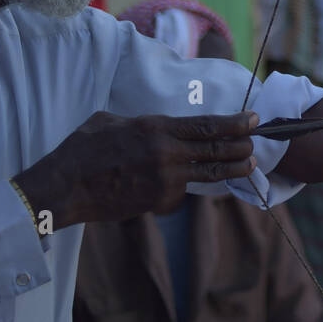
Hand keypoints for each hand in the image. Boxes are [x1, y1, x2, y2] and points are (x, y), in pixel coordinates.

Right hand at [15, 110, 258, 228]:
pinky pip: (180, 191)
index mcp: (156, 128)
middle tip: (256, 143)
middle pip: (214, 150)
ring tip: (248, 165)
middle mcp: (166, 153)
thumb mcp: (112, 120)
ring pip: (206, 174)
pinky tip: (189, 183)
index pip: (206, 126)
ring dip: (230, 169)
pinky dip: (185, 186)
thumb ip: (144, 125)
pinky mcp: (158, 201)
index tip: (252, 120)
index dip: (233, 124)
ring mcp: (164, 180)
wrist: (66, 187)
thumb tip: (160, 128)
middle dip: (239, 146)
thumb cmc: (83, 149)